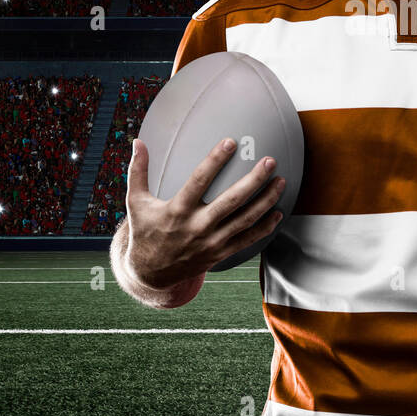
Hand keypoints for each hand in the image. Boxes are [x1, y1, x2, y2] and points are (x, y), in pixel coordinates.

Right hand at [123, 137, 285, 288]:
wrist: (150, 274)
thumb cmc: (145, 232)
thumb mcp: (136, 202)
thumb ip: (138, 171)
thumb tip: (137, 142)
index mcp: (176, 210)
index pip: (199, 180)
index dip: (215, 160)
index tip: (230, 142)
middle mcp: (197, 226)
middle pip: (231, 201)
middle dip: (253, 180)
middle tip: (270, 161)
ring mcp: (211, 242)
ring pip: (245, 220)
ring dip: (266, 201)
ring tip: (280, 181)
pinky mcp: (220, 253)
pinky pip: (247, 240)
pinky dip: (265, 227)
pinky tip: (278, 212)